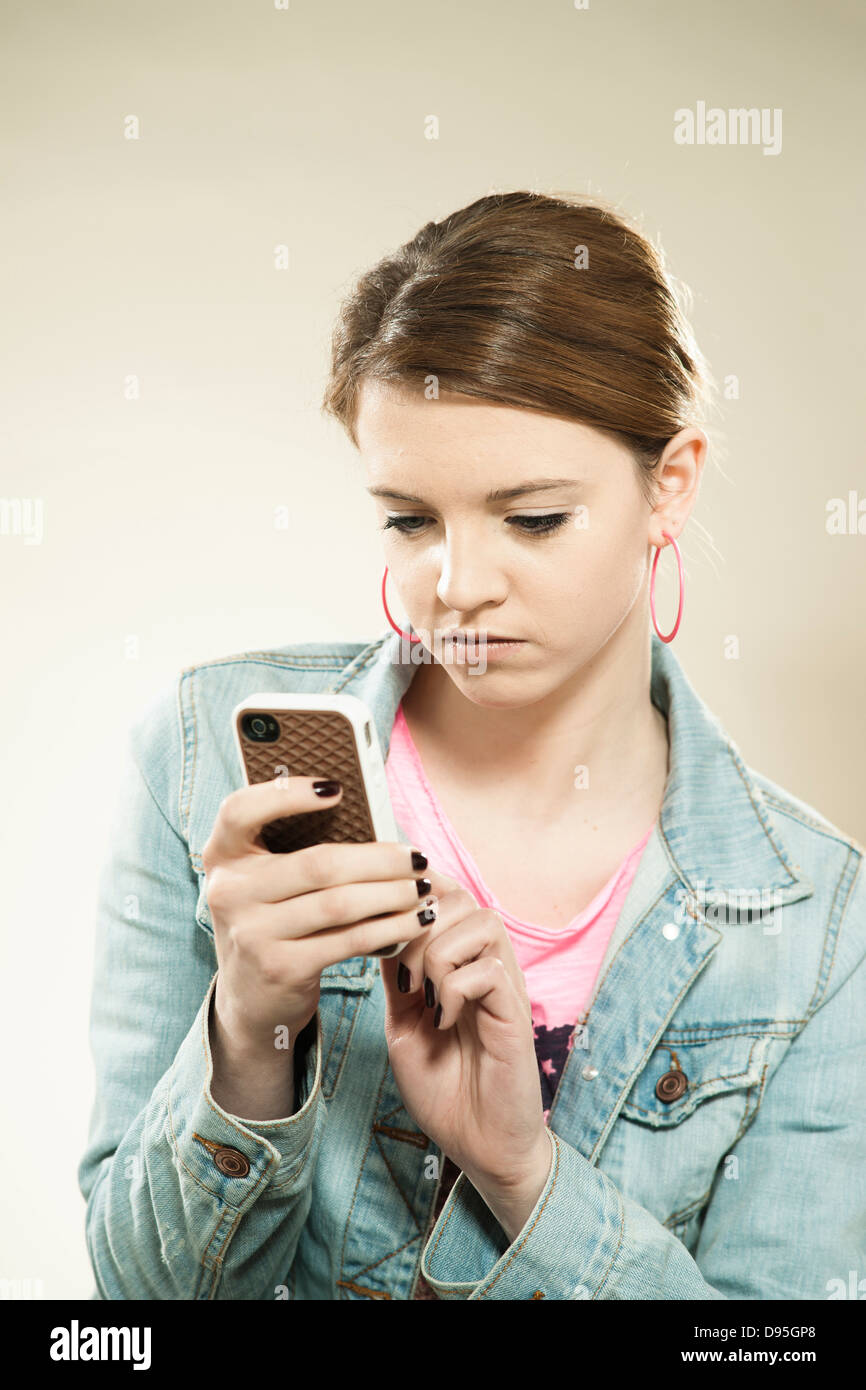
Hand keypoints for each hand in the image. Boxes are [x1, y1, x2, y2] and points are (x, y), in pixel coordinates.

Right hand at [200, 776, 434, 1055]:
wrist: (250, 999)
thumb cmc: (273, 922)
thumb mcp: (266, 883)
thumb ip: (296, 851)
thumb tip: (373, 825)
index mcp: (222, 856)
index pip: (241, 810)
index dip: (287, 794)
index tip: (338, 788)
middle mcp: (229, 892)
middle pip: (318, 863)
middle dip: (380, 859)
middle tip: (417, 857)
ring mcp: (252, 933)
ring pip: (340, 903)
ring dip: (393, 893)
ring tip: (424, 888)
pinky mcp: (280, 968)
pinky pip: (350, 940)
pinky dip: (391, 928)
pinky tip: (416, 921)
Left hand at [379, 865, 552, 1236]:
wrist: (479, 1144)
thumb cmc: (444, 1087)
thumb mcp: (403, 1023)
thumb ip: (395, 976)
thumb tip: (376, 927)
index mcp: (462, 961)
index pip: (446, 894)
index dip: (413, 892)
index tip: (378, 918)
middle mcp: (488, 963)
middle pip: (461, 896)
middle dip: (417, 924)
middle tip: (401, 974)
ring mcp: (506, 985)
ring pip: (481, 921)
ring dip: (439, 952)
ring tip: (424, 995)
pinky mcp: (516, 1013)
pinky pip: (490, 970)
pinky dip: (455, 990)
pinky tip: (444, 1021)